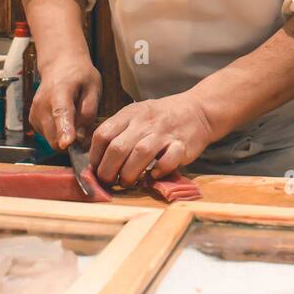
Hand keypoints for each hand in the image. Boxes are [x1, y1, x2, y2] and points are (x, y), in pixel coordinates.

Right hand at [29, 56, 101, 149]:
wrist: (59, 65)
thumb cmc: (79, 76)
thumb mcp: (93, 88)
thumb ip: (89, 112)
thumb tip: (82, 136)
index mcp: (60, 92)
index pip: (61, 113)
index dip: (64, 130)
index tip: (67, 144)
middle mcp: (42, 104)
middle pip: (55, 136)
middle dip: (71, 142)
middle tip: (85, 130)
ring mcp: (35, 112)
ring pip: (52, 140)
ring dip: (64, 137)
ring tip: (74, 118)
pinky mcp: (33, 119)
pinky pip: (48, 136)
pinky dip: (58, 133)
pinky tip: (64, 119)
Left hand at [89, 93, 217, 187]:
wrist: (198, 110)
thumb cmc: (161, 117)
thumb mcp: (137, 115)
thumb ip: (119, 132)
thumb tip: (98, 161)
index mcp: (130, 114)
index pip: (103, 134)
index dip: (95, 156)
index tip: (96, 169)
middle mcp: (145, 122)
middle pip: (118, 148)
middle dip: (108, 171)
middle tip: (109, 181)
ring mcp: (164, 132)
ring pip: (140, 154)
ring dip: (129, 174)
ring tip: (127, 182)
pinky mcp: (182, 144)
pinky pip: (168, 161)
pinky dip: (158, 172)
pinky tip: (154, 175)